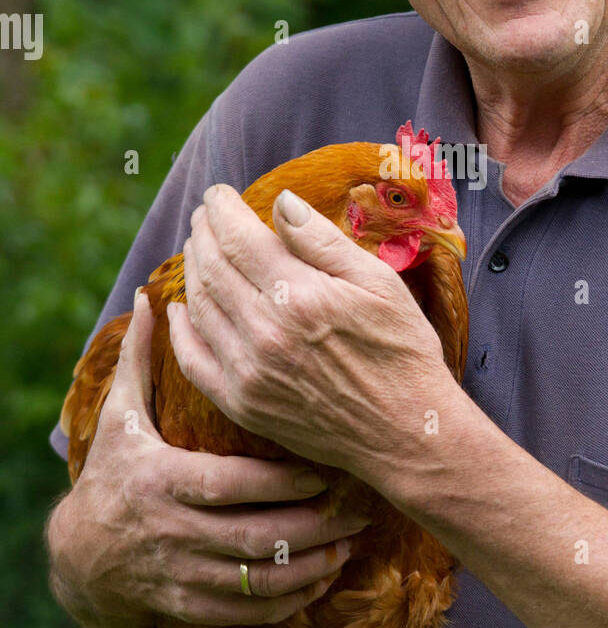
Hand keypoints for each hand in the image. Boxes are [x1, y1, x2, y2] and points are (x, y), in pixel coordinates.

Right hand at [47, 292, 367, 627]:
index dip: (278, 482)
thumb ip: (142, 359)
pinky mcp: (190, 604)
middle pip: (252, 535)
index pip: (228, 483)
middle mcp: (172, 530)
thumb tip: (150, 297)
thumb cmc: (115, 470)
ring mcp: (181, 573)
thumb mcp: (122, 416)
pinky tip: (322, 579)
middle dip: (311, 527)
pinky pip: (247, 611)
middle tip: (358, 509)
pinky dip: (289, 600)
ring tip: (351, 544)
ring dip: (310, 567)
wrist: (82, 553)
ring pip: (256, 579)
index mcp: (162, 480)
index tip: (321, 472)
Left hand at [168, 184, 450, 475]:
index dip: (220, 208)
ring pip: (200, 306)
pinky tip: (182, 310)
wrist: (406, 434)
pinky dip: (181, 330)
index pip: (237, 237)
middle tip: (204, 215)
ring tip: (199, 249)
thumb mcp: (378, 283)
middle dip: (202, 232)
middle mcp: (265, 332)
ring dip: (192, 270)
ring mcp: (248, 372)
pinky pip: (193, 360)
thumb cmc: (403, 352)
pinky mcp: (243, 404)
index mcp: (299, 295)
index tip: (219, 194)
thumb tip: (281, 201)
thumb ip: (322, 241)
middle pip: (211, 266)